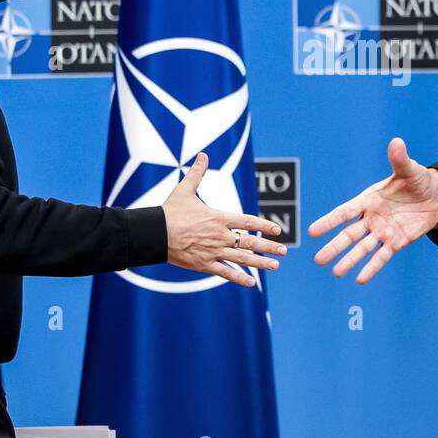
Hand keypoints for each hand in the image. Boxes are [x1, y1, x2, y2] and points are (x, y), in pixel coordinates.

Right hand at [161, 152, 286, 286]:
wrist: (154, 233)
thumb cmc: (169, 211)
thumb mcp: (184, 189)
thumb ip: (197, 173)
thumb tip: (203, 155)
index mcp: (218, 217)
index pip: (248, 221)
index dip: (265, 225)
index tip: (278, 230)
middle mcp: (219, 235)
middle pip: (249, 241)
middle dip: (269, 246)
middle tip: (284, 250)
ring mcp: (212, 251)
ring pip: (241, 259)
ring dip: (260, 263)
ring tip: (275, 265)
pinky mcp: (204, 264)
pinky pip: (225, 272)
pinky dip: (239, 278)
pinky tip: (252, 283)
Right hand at [308, 137, 437, 283]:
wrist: (434, 196)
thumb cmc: (417, 180)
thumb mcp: (409, 170)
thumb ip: (399, 159)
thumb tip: (397, 142)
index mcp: (369, 200)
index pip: (345, 212)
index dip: (330, 221)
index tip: (312, 232)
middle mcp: (372, 218)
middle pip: (349, 235)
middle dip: (335, 247)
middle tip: (318, 260)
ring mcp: (383, 232)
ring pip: (362, 248)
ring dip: (350, 260)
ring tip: (336, 273)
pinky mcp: (396, 242)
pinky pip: (382, 256)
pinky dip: (372, 268)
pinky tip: (360, 279)